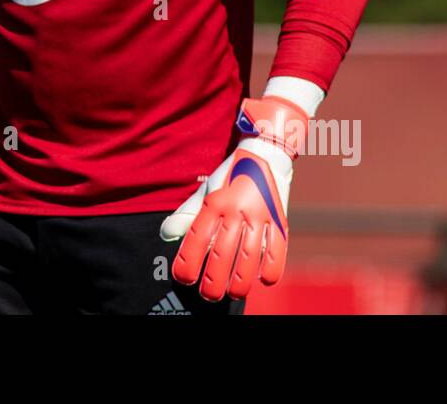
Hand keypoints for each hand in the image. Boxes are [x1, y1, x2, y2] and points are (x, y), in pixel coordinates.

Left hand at [159, 95, 306, 301]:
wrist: (265, 153)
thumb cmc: (230, 177)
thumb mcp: (205, 191)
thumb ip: (186, 215)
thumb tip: (166, 235)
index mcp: (215, 202)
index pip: (197, 237)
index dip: (188, 261)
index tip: (184, 278)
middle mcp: (236, 209)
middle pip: (222, 253)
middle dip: (213, 280)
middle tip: (208, 295)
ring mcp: (260, 215)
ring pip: (250, 257)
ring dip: (240, 281)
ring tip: (233, 294)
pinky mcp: (280, 219)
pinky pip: (278, 249)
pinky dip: (272, 268)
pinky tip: (264, 280)